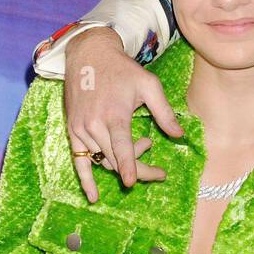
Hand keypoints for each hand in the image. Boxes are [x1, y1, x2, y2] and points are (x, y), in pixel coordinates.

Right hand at [64, 28, 182, 201]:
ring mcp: (81, 129)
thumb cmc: (122, 70)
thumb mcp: (149, 84)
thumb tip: (180, 135)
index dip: (128, 165)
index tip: (132, 181)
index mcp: (114, 114)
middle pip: (116, 159)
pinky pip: (79, 160)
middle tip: (157, 165)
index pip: (121, 146)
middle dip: (139, 168)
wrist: (88, 54)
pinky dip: (86, 180)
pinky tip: (94, 198)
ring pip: (103, 160)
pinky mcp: (73, 131)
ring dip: (122, 163)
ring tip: (143, 144)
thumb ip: (164, 111)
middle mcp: (95, 125)